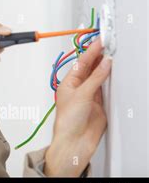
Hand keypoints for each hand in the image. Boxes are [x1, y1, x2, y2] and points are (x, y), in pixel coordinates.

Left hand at [44, 38, 111, 176]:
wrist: (75, 142)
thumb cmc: (67, 122)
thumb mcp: (81, 95)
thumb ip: (95, 79)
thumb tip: (105, 63)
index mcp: (69, 82)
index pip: (82, 62)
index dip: (92, 50)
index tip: (101, 40)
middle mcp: (79, 87)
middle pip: (91, 67)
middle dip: (99, 55)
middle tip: (109, 43)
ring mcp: (90, 95)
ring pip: (100, 76)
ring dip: (106, 66)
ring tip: (113, 53)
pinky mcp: (100, 103)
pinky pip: (107, 88)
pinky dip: (111, 79)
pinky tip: (114, 71)